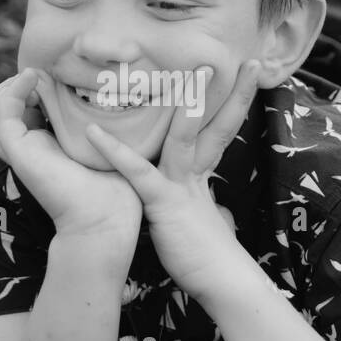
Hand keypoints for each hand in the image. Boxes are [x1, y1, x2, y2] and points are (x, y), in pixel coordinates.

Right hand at [0, 68, 143, 237]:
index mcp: (50, 150)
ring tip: (31, 71)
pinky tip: (31, 78)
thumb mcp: (112, 150)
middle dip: (16, 87)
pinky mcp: (20, 153)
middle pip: (6, 113)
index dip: (34, 92)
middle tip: (38, 70)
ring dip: (9, 88)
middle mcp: (33, 151)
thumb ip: (108, 129)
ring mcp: (23, 153)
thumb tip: (124, 100)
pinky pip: (3, 117)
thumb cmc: (118, 193)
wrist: (106, 223)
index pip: (28, 115)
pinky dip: (11, 94)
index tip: (55, 74)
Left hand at [83, 58, 261, 301]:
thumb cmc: (209, 256)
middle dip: (233, 92)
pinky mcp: (165, 203)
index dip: (235, 104)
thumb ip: (202, 203)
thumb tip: (210, 205)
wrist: (220, 281)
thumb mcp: (205, 220)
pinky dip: (116, 151)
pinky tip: (93, 132)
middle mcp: (196, 173)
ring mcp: (182, 185)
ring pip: (184, 136)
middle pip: (217, 124)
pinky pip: (139, 173)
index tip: (246, 79)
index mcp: (203, 175)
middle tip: (246, 60)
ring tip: (184, 73)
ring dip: (183, 104)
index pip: (221, 131)